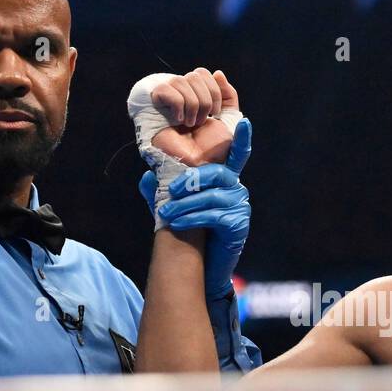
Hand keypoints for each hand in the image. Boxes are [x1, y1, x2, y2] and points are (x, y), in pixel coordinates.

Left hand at [138, 119, 252, 298]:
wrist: (200, 269)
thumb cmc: (189, 234)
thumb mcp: (172, 208)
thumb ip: (160, 192)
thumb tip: (146, 177)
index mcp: (223, 179)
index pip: (236, 155)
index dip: (241, 139)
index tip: (245, 121)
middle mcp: (236, 189)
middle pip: (216, 173)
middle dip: (190, 180)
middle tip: (169, 192)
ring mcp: (240, 207)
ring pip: (212, 196)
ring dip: (186, 204)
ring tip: (167, 214)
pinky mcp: (238, 225)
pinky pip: (214, 215)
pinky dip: (193, 218)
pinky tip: (178, 224)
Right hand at [148, 68, 239, 165]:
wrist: (198, 169)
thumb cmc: (213, 152)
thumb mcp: (230, 123)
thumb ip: (230, 98)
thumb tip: (218, 73)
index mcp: (198, 97)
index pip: (203, 73)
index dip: (215, 91)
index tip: (215, 114)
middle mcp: (183, 96)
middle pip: (196, 74)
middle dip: (206, 100)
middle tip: (201, 123)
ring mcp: (168, 101)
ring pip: (182, 80)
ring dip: (193, 106)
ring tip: (189, 125)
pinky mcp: (154, 107)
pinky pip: (167, 89)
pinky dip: (178, 106)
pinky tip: (177, 121)